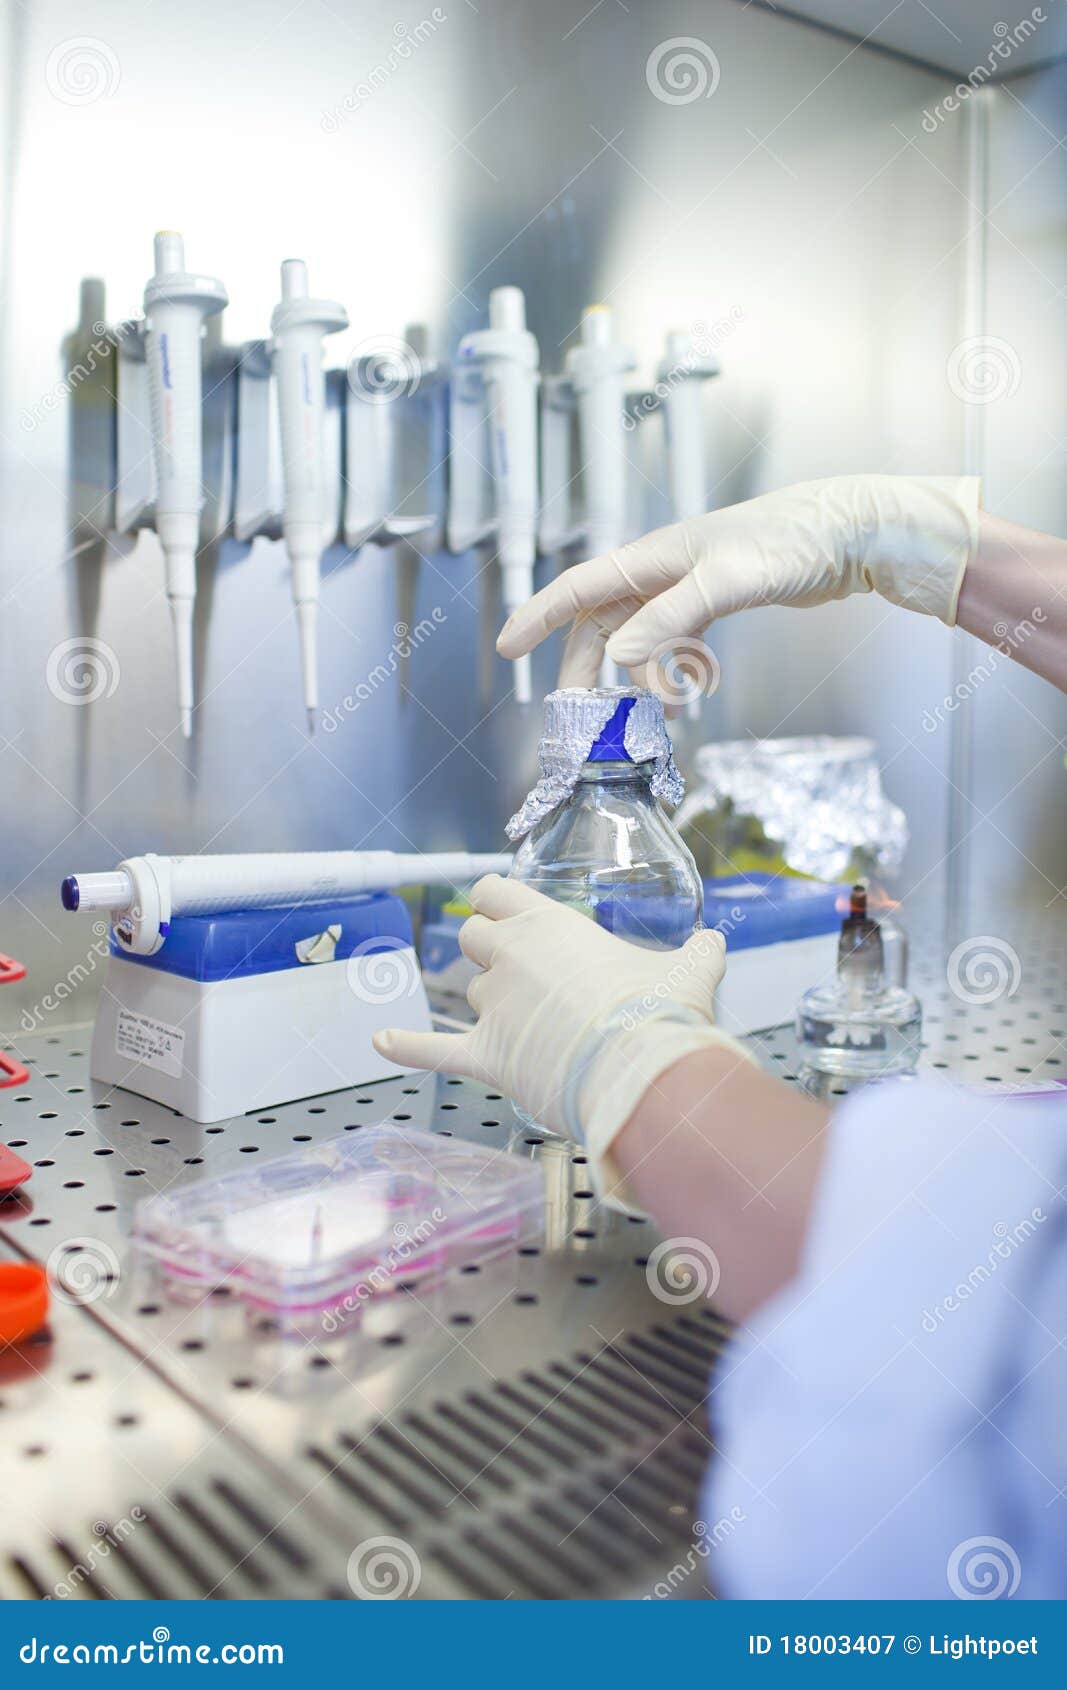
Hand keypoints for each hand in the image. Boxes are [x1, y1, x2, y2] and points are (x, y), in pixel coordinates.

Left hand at [373, 875, 748, 1184]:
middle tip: (522, 973)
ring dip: (488, 1005)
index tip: (504, 910)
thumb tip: (715, 945)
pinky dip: (406, 1047)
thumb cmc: (659, 1016)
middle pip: (473, 938)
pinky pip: (434, 1049)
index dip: (496, 901)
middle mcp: (511, 958)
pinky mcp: (485, 1056)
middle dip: (488, 951)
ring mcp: (494, 1008)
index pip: (495, 892)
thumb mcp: (690, 970)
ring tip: (529, 1026)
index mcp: (549, 926)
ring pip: (469, 995)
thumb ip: (698, 953)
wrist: (640, 1073)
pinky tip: (382, 1042)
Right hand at [497, 475, 979, 688]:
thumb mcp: (723, 582)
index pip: (578, 588)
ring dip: (633, 676)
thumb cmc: (789, 542)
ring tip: (643, 713)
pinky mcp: (714, 601)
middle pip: (600, 620)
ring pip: (637, 635)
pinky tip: (688, 688)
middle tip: (577, 712)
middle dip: (583, 665)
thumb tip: (620, 658)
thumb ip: (669, 621)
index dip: (538, 617)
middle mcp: (661, 569)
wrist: (845, 533)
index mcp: (652, 557)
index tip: (506, 648)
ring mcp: (686, 586)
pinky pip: (673, 641)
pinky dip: (671, 668)